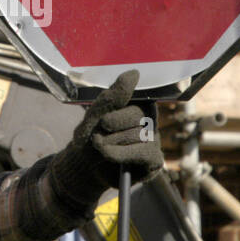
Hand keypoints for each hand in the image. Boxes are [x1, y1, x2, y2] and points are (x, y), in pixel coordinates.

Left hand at [48, 70, 164, 207]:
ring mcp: (154, 140)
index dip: (117, 110)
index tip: (102, 120)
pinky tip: (107, 154)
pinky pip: (144, 153)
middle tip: (98, 134)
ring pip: (139, 135)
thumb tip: (134, 73)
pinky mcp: (154, 160)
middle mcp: (149, 120)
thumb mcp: (95, 115)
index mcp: (137, 104)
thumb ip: (114, 95)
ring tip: (100, 146)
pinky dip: (121, 154)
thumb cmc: (92, 136)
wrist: (84, 167)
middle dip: (112, 124)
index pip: (137, 97)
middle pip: (138, 115)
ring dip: (112, 141)